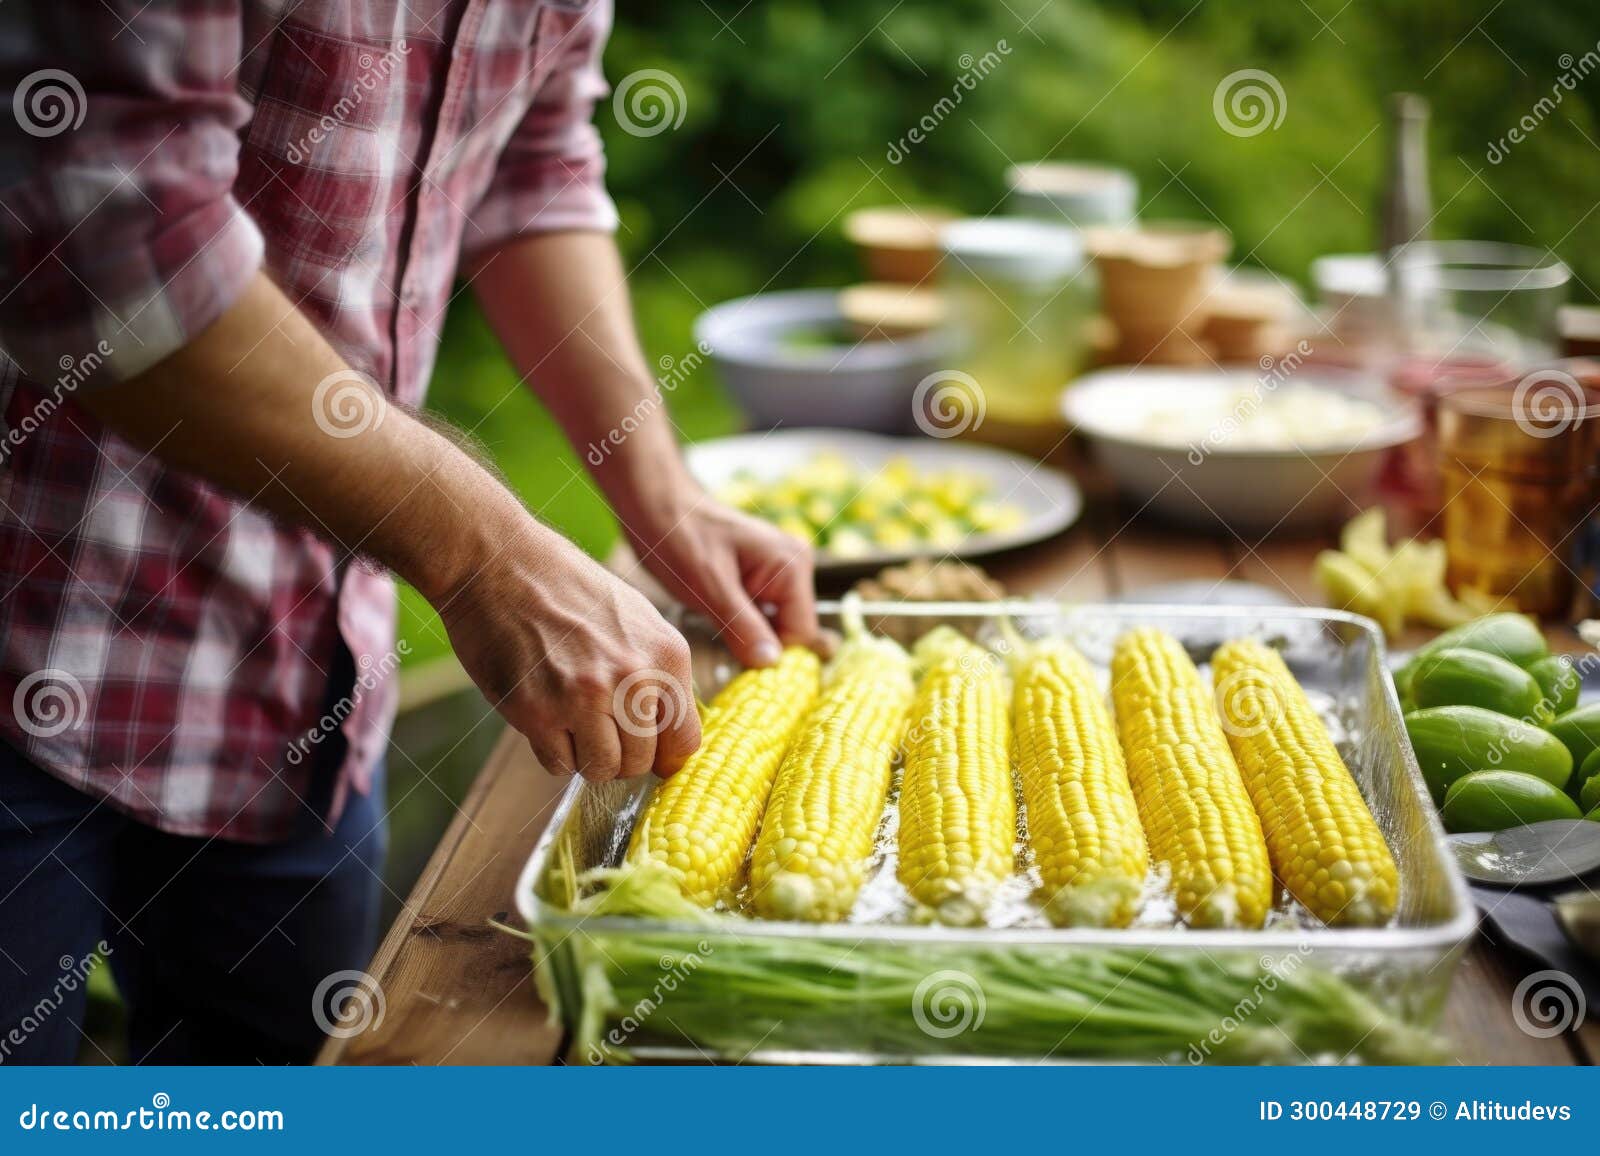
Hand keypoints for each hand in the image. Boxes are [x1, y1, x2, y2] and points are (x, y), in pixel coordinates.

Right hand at [437, 527, 700, 782]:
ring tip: (569, 720)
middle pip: (640, 762)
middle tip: (595, 728)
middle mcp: (633, 679)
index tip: (645, 751)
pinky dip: (551, 749)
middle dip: (618, 754)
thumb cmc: (564, 587)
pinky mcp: (538, 711)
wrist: (498, 563)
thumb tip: (669, 732)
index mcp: (665, 654)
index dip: (661, 753)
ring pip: (600, 768)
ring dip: (585, 755)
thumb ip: (658, 674)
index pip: (684, 740)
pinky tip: (544, 714)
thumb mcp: (636, 618)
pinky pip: (558, 764)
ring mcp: (585, 698)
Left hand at [617, 491, 817, 667]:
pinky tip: (714, 617)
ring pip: (773, 627)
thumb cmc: (678, 537)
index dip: (770, 657)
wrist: (653, 502)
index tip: (737, 670)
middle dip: (757, 645)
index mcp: (791, 567)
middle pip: (790, 632)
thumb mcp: (708, 587)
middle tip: (718, 645)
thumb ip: (742, 627)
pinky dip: (739, 626)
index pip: (800, 635)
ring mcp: (779, 572)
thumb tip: (771, 665)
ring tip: (712, 624)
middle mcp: (794, 568)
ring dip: (745, 637)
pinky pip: (760, 615)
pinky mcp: (760, 578)